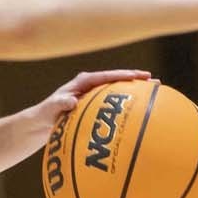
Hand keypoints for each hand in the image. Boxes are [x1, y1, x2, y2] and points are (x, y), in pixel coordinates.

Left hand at [33, 69, 152, 126]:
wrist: (41, 123)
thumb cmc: (45, 114)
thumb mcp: (50, 108)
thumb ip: (60, 103)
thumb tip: (72, 101)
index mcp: (82, 82)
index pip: (106, 76)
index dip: (123, 75)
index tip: (139, 76)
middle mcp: (91, 86)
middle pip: (117, 80)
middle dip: (136, 80)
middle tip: (156, 81)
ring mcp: (95, 96)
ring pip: (119, 92)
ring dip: (136, 92)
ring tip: (156, 94)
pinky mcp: (96, 107)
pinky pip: (114, 105)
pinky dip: (127, 106)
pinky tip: (142, 114)